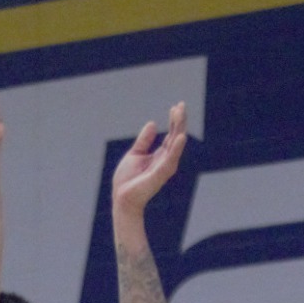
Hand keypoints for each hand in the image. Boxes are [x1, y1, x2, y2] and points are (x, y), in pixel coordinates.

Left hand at [108, 101, 188, 215]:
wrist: (122, 198)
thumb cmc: (128, 180)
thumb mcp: (135, 154)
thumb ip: (144, 140)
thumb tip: (152, 123)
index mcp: (160, 155)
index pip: (171, 135)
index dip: (174, 121)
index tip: (176, 106)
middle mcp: (166, 160)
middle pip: (176, 137)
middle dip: (179, 121)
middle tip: (181, 105)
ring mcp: (164, 167)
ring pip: (175, 145)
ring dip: (178, 128)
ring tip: (180, 113)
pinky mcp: (160, 174)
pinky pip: (170, 160)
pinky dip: (176, 148)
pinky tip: (180, 137)